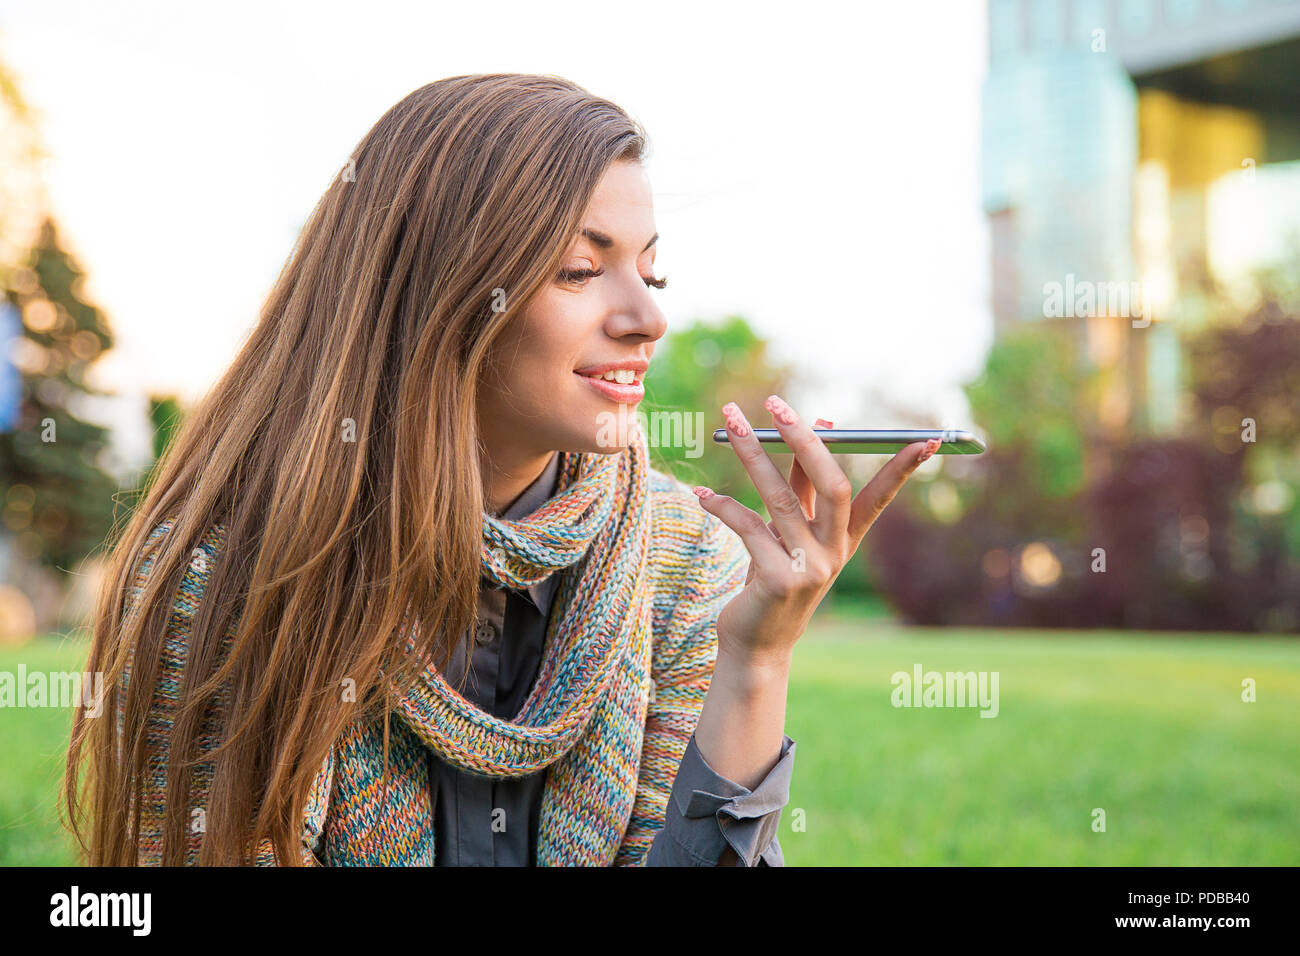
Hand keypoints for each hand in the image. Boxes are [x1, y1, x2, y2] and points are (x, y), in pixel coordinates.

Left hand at [692, 395, 938, 666]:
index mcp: (844, 540)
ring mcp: (809, 568)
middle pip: (832, 485)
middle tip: (777, 403)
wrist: (756, 644)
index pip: (880, 497)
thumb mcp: (793, 533)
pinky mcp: (778, 580)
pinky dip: (723, 505)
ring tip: (729, 421)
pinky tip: (703, 495)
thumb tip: (822, 426)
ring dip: (752, 454)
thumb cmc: (773, 578)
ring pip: (780, 498)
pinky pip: (749, 527)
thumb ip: (804, 486)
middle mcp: (834, 553)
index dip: (902, 469)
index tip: (929, 440)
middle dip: (805, 440)